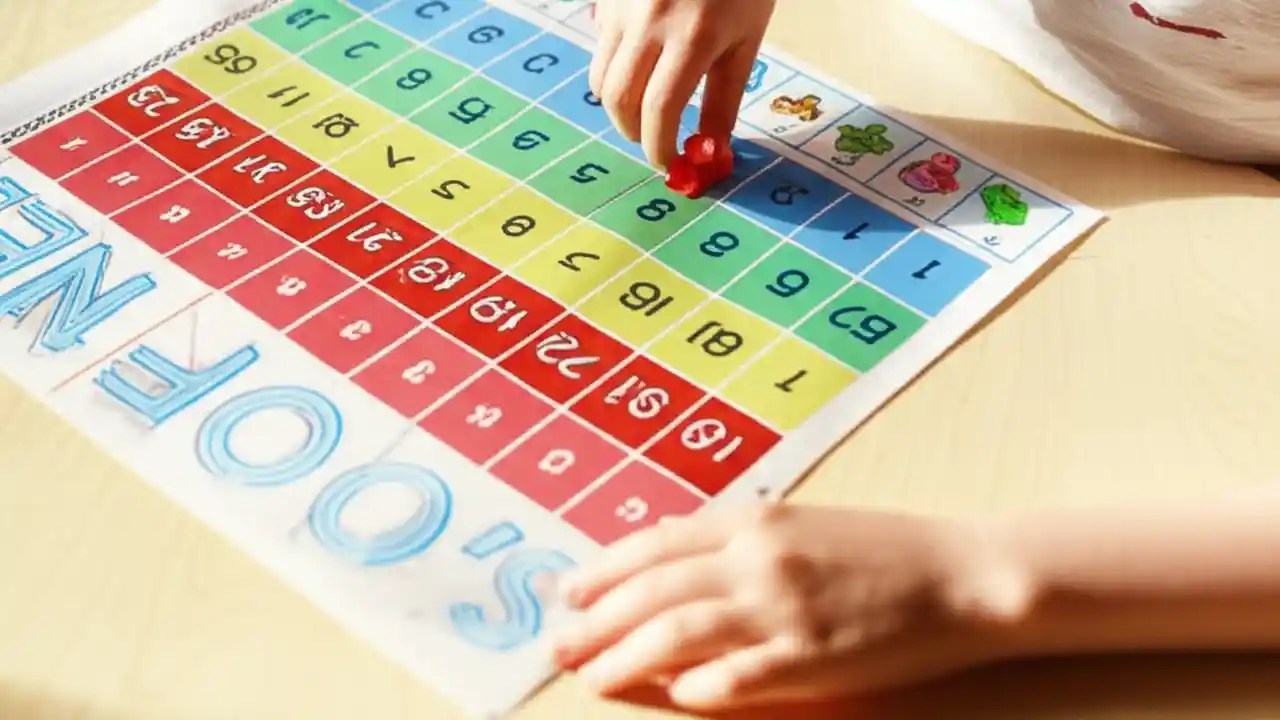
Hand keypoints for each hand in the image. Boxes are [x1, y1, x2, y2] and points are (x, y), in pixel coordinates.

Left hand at [553, 503, 1032, 710]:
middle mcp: (756, 558)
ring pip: (674, 634)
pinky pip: (731, 677)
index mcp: (752, 519)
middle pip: (651, 591)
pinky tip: (667, 696)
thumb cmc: (882, 549)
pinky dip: (690, 689)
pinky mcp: (808, 657)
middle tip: (559, 643)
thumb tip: (664, 555)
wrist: (962, 574)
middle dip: (596, 619)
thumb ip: (732, 536)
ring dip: (624, 658)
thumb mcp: (799, 523)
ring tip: (591, 675)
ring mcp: (780, 608)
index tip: (568, 592)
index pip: (654, 546)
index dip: (603, 570)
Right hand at [590, 0, 775, 167]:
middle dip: (633, 132)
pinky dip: (614, 69)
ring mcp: (624, 6)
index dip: (658, 147)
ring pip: (600, 77)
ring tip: (646, 107)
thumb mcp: (746, 40)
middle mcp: (651, 20)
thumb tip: (709, 153)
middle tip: (654, 140)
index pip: (660, 109)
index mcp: (694, 35)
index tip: (668, 165)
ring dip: (620, 106)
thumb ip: (723, 99)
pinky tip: (641, 62)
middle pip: (618, 100)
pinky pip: (600, 47)